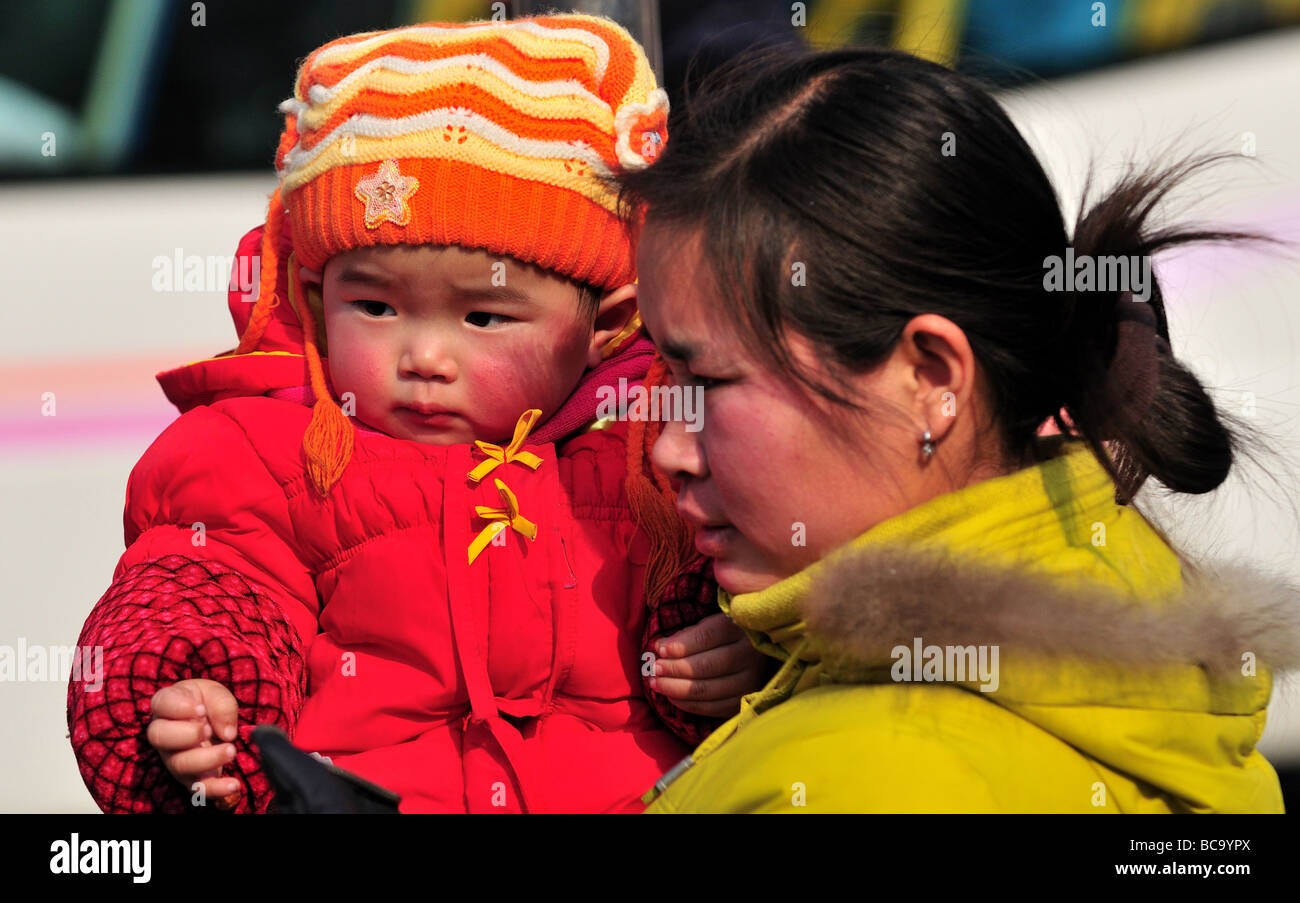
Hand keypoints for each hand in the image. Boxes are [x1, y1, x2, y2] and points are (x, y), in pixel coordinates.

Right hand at [146, 679, 242, 808]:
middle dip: (188, 734)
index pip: (161, 704)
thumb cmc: (207, 702)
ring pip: (179, 765)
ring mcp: (173, 758)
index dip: (179, 708)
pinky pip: (197, 787)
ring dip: (207, 759)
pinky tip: (233, 785)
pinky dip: (216, 789)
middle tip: (209, 729)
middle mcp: (163, 734)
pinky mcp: (189, 776)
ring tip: (230, 750)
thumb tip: (227, 733)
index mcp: (166, 705)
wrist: (210, 722)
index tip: (200, 709)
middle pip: (161, 738)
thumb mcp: (215, 693)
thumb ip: (221, 705)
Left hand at [650, 613, 769, 717]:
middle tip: (653, 669)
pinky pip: (713, 708)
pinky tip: (671, 697)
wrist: (755, 654)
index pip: (708, 636)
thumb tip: (660, 648)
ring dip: (676, 688)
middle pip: (707, 665)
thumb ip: (686, 635)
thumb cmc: (724, 636)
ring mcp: (751, 681)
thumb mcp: (709, 625)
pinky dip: (688, 704)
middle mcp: (750, 654)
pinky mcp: (745, 701)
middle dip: (675, 669)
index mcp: (740, 627)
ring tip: (656, 683)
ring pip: (707, 689)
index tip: (659, 649)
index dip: (682, 645)